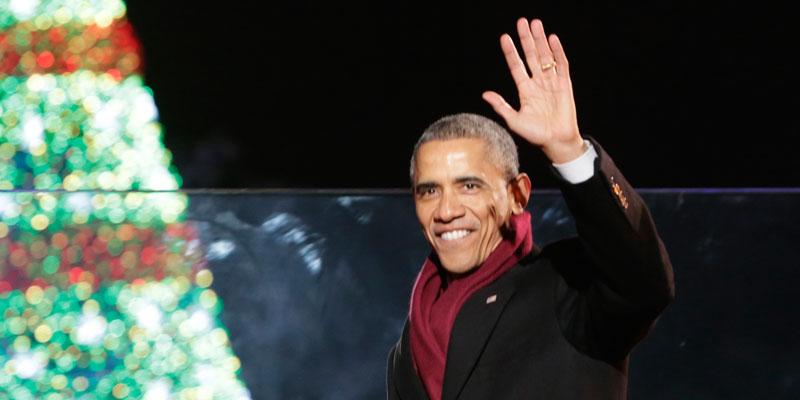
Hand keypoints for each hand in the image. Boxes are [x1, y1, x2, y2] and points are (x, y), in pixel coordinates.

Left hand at [483, 18, 584, 163]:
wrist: (557, 141)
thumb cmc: (536, 135)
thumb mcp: (514, 120)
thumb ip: (501, 106)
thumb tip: (485, 94)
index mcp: (525, 90)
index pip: (516, 66)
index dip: (511, 52)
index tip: (504, 37)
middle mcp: (538, 83)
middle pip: (531, 56)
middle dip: (526, 39)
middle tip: (522, 22)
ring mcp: (552, 82)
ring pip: (545, 56)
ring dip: (540, 41)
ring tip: (536, 24)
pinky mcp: (565, 85)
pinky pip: (561, 65)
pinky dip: (557, 52)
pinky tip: (552, 39)